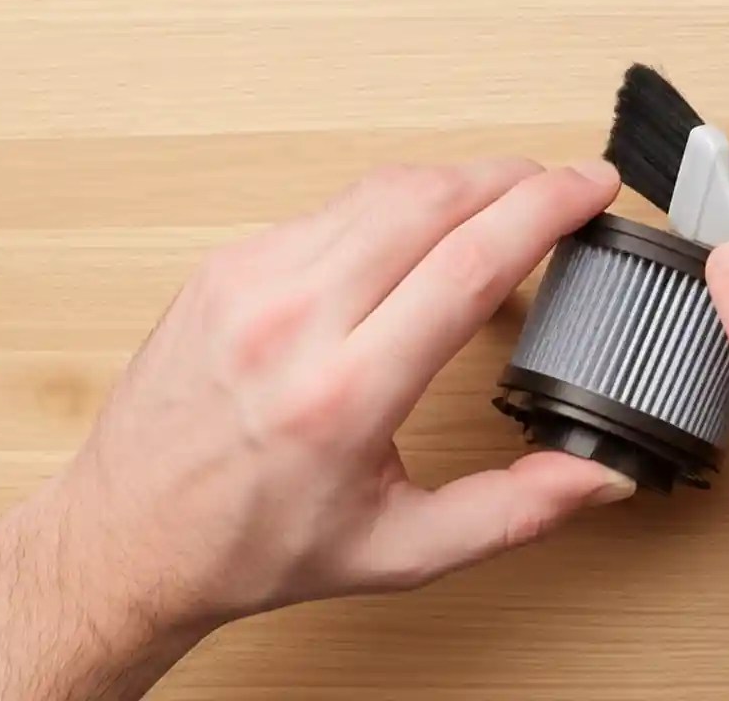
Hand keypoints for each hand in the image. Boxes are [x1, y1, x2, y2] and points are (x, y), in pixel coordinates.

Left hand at [0, 158, 635, 699]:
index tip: (589, 189)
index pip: (467, 263)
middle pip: (428, 201)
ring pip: (379, 189)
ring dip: (457, 181)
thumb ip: (514, 512)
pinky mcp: (228, 265)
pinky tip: (422, 226)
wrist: (130, 535)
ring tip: (504, 197)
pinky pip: (332, 207)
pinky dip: (395, 204)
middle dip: (512, 178)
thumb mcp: (400, 551)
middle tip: (561, 184)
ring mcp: (251, 281)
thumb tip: (597, 477)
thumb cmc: (252, 543)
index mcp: (344, 395)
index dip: (544, 211)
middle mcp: (291, 322)